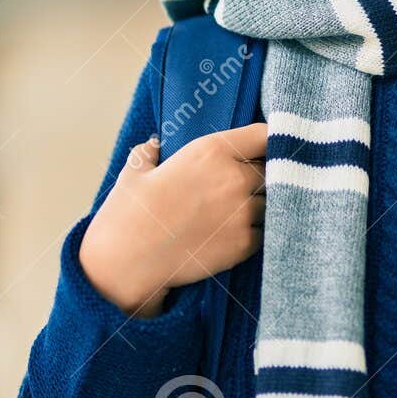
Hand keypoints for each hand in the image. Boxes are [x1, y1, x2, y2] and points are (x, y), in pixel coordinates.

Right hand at [79, 123, 266, 317]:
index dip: (267, 143)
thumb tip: (154, 144)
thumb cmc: (127, 214)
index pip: (264, 135)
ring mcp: (243, 212)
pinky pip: (265, 232)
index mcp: (212, 151)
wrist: (124, 263)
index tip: (264, 151)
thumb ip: (150, 152)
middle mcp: (234, 177)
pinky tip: (234, 236)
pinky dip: (255, 233)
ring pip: (271, 202)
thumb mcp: (135, 172)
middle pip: (272, 171)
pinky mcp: (244, 243)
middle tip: (243, 190)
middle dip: (262, 178)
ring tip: (236, 215)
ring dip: (260, 207)